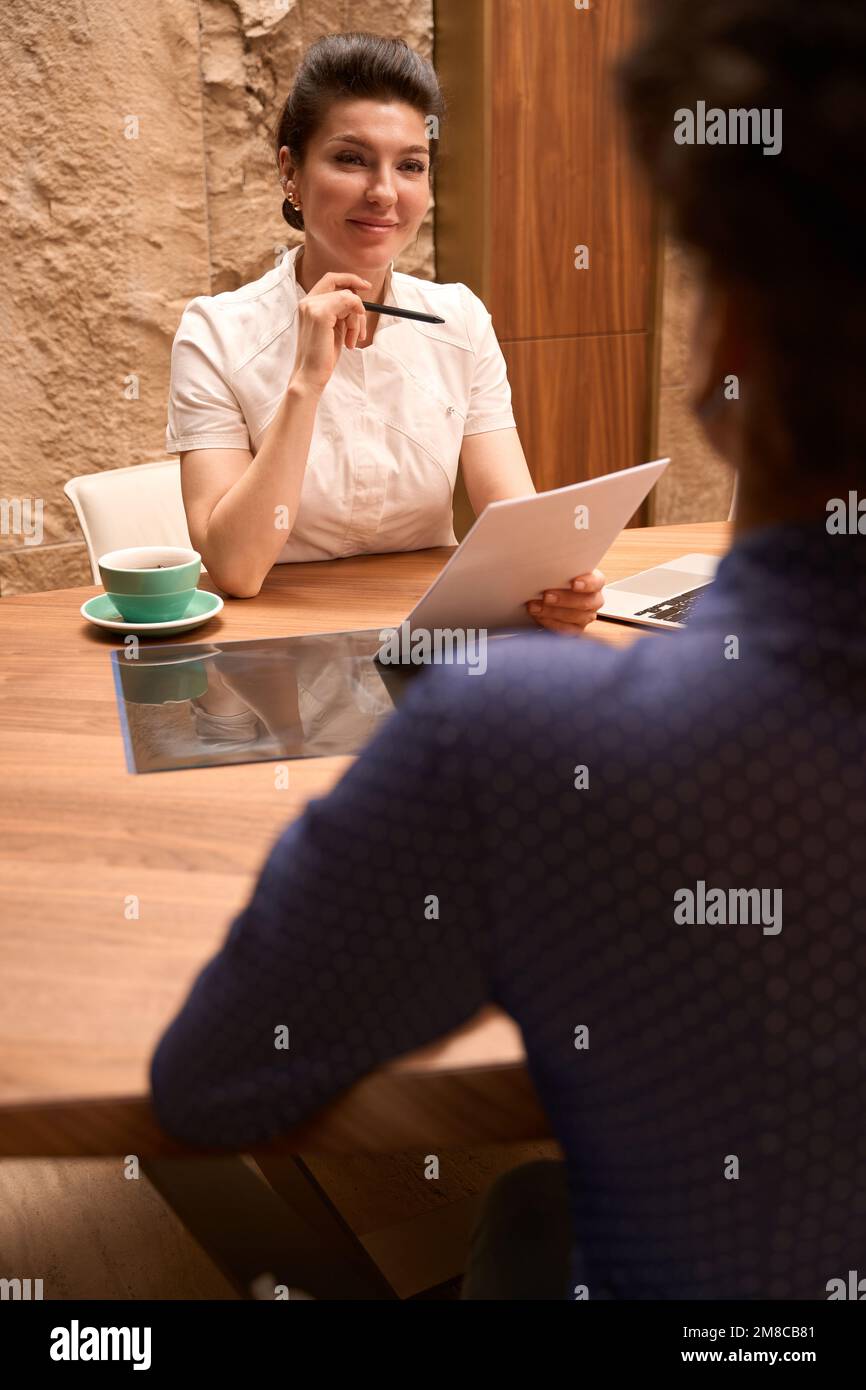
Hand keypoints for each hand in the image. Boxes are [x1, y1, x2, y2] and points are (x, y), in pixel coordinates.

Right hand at [290, 271, 371, 394]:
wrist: (310, 376)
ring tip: (351, 341)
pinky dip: (355, 321)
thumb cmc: (322, 357)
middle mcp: (307, 302)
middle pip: (343, 288)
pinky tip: (350, 340)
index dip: (350, 279)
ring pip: (348, 298)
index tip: (366, 287)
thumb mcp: (333, 329)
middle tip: (362, 326)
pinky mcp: (320, 314)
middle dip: (358, 306)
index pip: (330, 279)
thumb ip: (340, 312)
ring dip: (356, 321)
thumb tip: (357, 302)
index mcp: (307, 304)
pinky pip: (349, 302)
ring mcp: (312, 306)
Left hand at [525, 569, 604, 634]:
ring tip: (534, 606)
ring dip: (552, 612)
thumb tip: (543, 564)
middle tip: (546, 595)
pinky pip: (566, 630)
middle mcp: (594, 600)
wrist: (543, 597)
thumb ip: (556, 569)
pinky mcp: (576, 630)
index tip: (574, 583)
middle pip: (586, 602)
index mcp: (594, 582)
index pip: (597, 582)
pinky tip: (538, 616)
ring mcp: (586, 617)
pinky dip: (551, 623)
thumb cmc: (553, 580)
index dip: (587, 583)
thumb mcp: (556, 572)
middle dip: (564, 599)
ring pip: (576, 617)